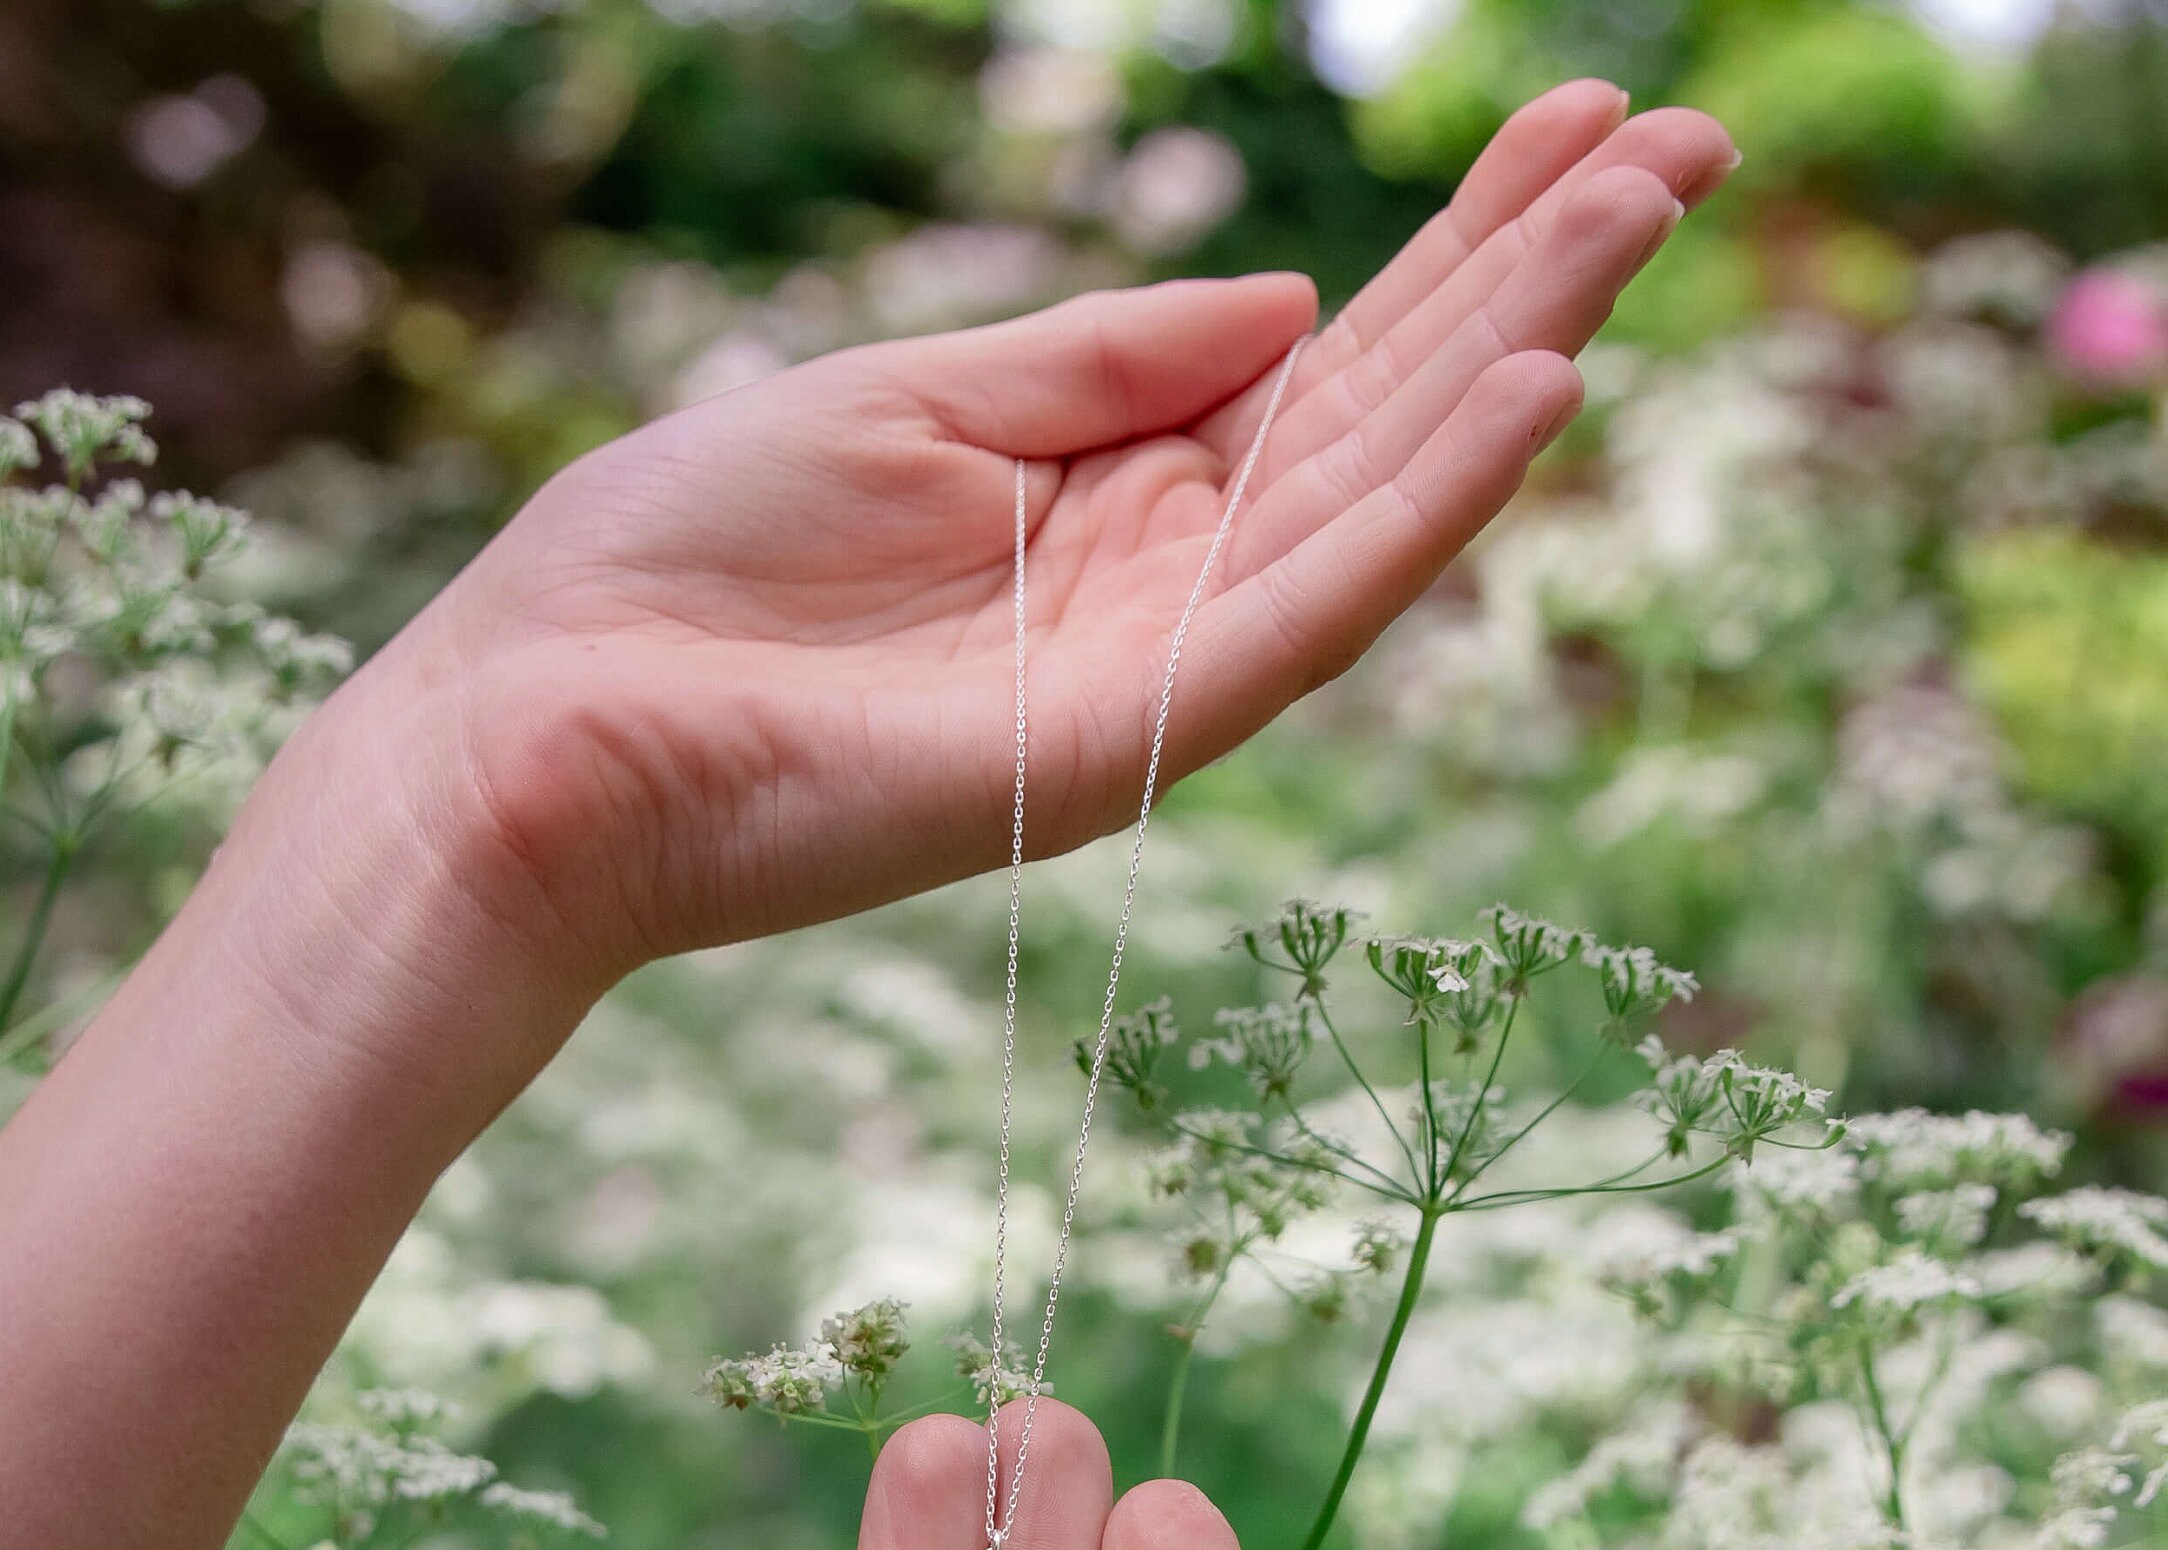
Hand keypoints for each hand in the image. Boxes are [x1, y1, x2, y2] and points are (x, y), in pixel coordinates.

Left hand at [359, 80, 1732, 994]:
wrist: (541, 727)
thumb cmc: (677, 564)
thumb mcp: (905, 398)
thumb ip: (1097, 360)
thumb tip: (1287, 301)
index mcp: (1091, 496)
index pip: (1310, 362)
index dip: (1443, 251)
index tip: (1573, 125)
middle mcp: (1142, 588)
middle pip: (1371, 419)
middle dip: (1524, 281)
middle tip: (1682, 142)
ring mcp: (1136, 678)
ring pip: (1366, 507)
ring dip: (1512, 363)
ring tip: (1645, 221)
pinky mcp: (1108, 749)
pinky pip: (1294, 626)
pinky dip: (1414, 516)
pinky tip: (1527, 397)